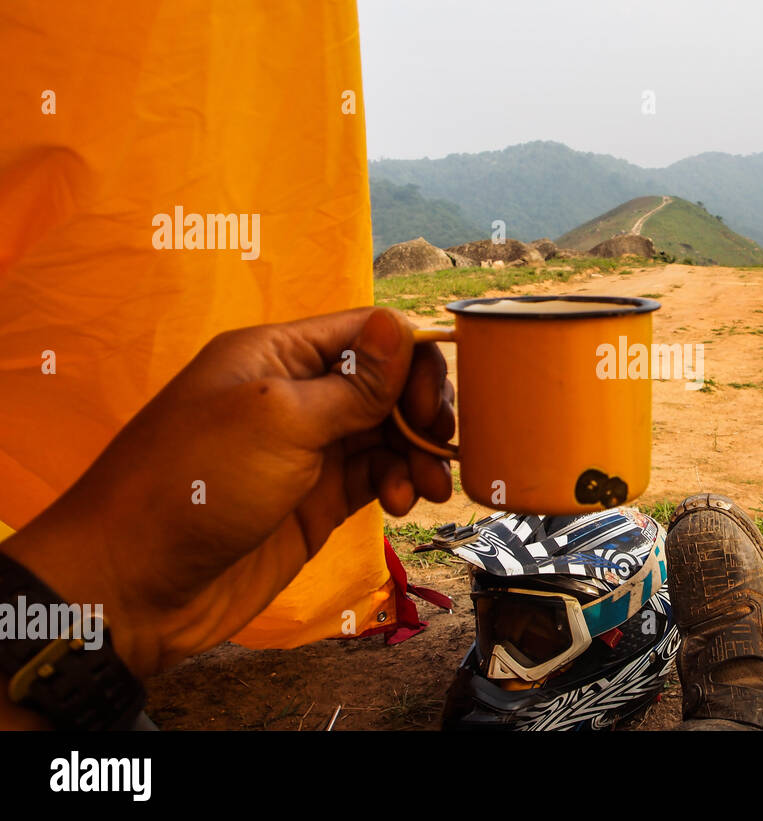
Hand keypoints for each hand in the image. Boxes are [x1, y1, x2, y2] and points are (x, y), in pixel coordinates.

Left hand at [1, 307, 454, 679]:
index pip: (366, 333)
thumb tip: (402, 325)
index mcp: (276, 354)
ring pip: (387, 433)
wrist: (136, 584)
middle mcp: (295, 395)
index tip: (431, 401)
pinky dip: (398, 484)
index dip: (409, 358)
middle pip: (385, 383)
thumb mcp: (279, 420)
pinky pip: (375, 476)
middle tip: (437, 441)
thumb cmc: (193, 486)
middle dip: (421, 408)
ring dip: (417, 454)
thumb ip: (352, 382)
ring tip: (427, 488)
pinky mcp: (315, 500)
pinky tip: (402, 503)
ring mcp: (306, 450)